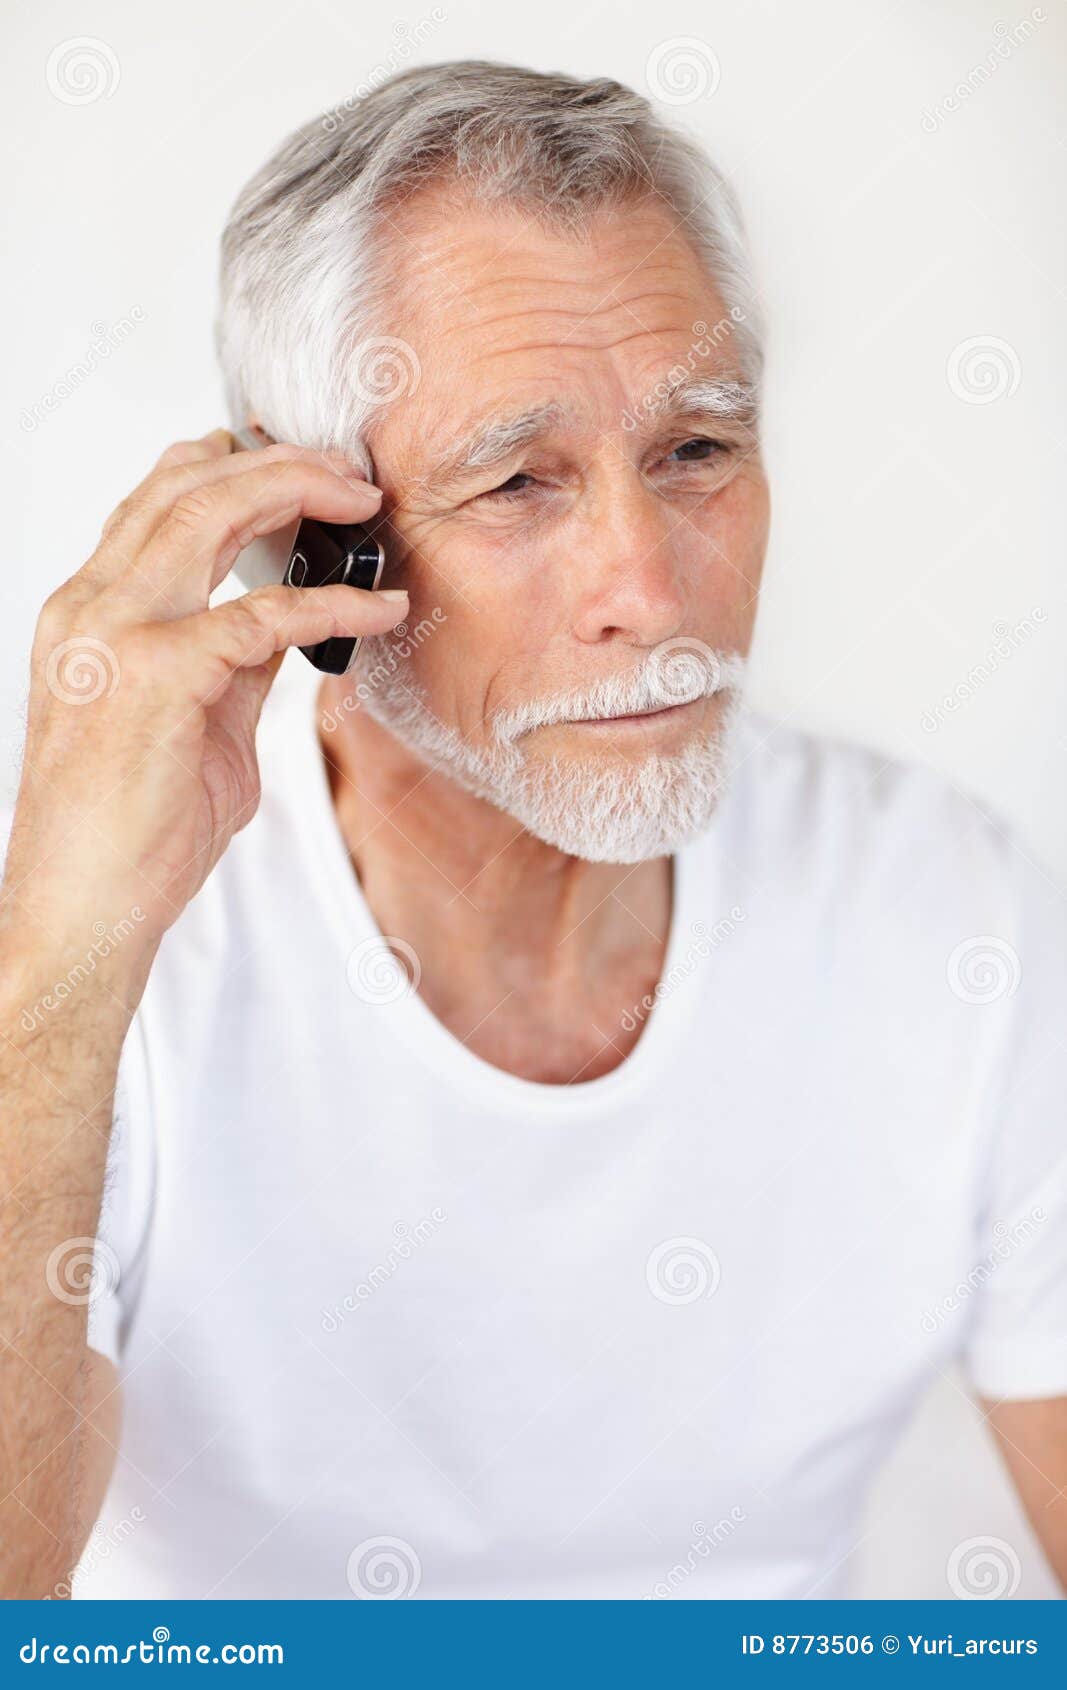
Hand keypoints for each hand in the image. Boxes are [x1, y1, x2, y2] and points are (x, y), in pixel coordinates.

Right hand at [2, 429, 406, 972]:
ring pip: (210, 514)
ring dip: (297, 492)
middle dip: (274, 462)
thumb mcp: (190, 722)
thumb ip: (232, 664)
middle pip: (183, 488)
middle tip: (346, 469)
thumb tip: (288, 622)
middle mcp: (91, 607)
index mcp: (87, 614)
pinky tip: (378, 609)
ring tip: (361, 498)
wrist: (86, 904)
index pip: (152, 505)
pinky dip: (332, 604)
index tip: (292, 460)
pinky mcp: (159, 675)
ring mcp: (117, 634)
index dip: (224, 467)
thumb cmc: (131, 828)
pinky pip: (265, 615)